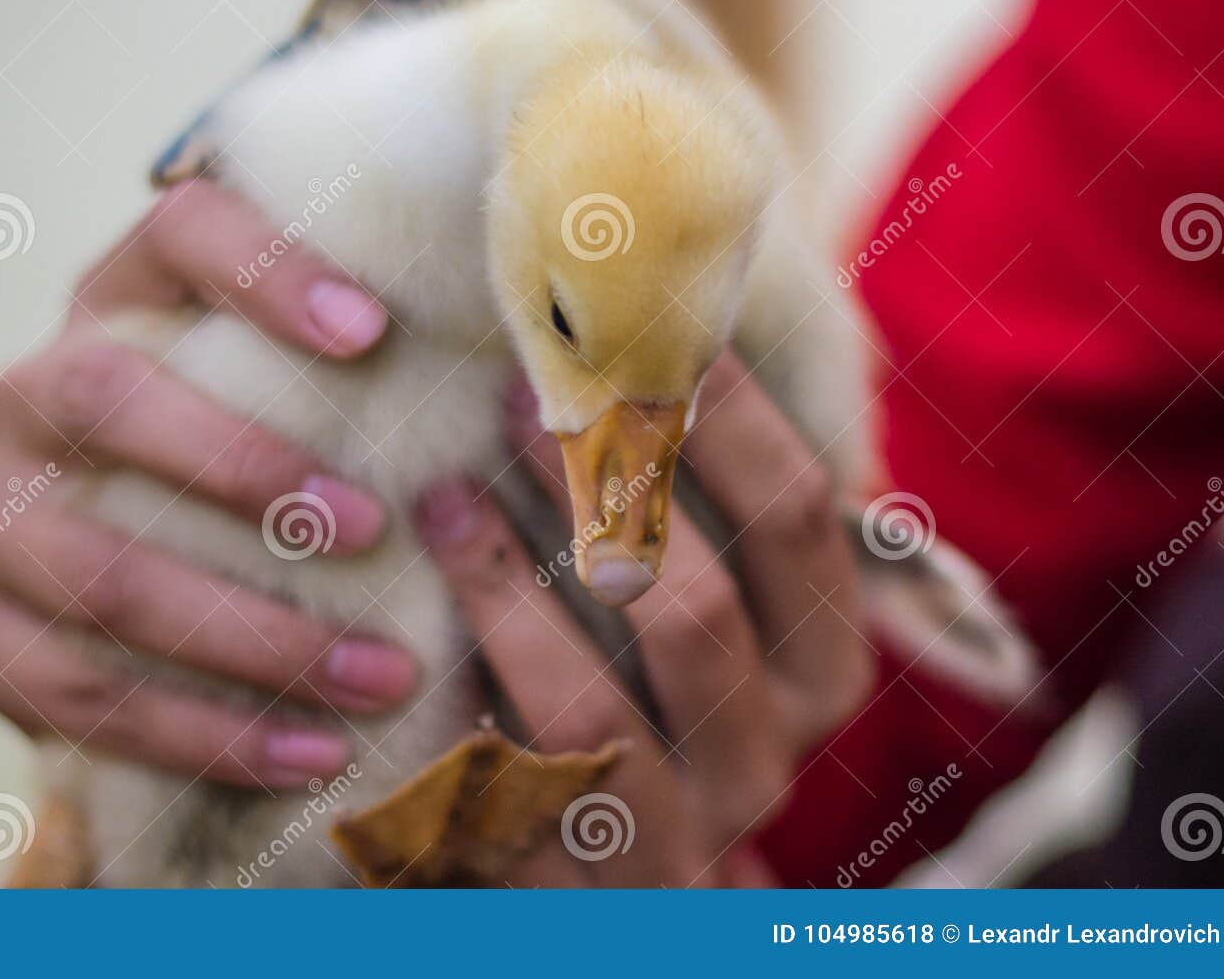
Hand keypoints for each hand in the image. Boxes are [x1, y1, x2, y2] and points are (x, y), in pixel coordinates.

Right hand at [0, 181, 416, 788]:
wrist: (130, 586)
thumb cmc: (270, 472)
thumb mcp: (313, 409)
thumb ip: (390, 380)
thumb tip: (538, 388)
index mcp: (129, 302)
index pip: (175, 233)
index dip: (261, 271)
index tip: (371, 332)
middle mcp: (38, 390)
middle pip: (101, 397)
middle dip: (239, 466)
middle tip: (367, 528)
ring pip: (89, 568)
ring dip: (243, 634)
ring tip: (377, 679)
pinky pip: (66, 688)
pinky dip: (197, 731)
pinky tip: (308, 751)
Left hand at [413, 357, 874, 885]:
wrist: (592, 876)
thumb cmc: (644, 689)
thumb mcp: (697, 605)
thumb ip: (700, 501)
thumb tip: (662, 325)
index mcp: (819, 671)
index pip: (797, 518)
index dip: (723, 410)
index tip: (637, 323)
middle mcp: (767, 762)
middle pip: (695, 608)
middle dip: (595, 488)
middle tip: (507, 397)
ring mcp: (675, 842)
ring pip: (591, 710)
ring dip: (504, 588)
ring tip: (441, 498)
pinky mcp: (575, 900)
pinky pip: (503, 801)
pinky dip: (455, 711)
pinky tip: (404, 639)